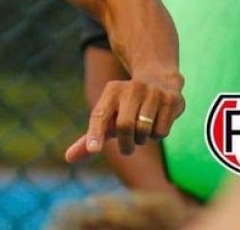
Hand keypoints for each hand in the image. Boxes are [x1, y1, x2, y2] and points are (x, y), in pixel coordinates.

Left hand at [64, 74, 183, 162]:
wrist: (159, 81)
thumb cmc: (126, 107)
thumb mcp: (107, 117)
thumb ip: (89, 138)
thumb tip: (68, 158)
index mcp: (112, 91)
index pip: (99, 115)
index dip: (95, 133)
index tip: (94, 150)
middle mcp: (132, 89)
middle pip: (124, 126)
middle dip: (126, 144)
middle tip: (127, 147)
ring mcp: (153, 93)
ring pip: (144, 131)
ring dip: (142, 139)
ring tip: (142, 130)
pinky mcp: (172, 100)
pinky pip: (161, 132)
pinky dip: (157, 135)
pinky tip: (157, 122)